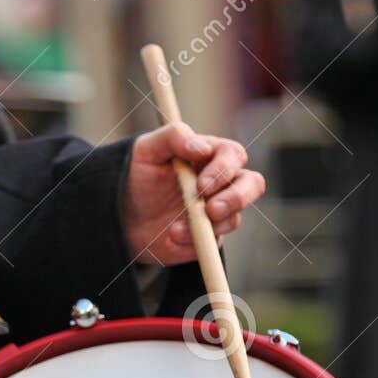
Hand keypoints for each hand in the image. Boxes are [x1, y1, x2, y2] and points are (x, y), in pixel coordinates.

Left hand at [122, 122, 265, 265]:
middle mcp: (221, 182)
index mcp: (210, 155)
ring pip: (235, 217)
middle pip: (253, 184)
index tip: (202, 185)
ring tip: (175, 228)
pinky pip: (215, 241)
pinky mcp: (212, 236)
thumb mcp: (147, 150)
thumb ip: (174, 137)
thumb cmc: (137, 177)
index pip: (233, 155)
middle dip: (236, 198)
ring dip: (208, 224)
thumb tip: (201, 147)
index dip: (223, 169)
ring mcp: (218, 210)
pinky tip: (173, 236)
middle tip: (211, 210)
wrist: (124, 217)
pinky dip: (194, 241)